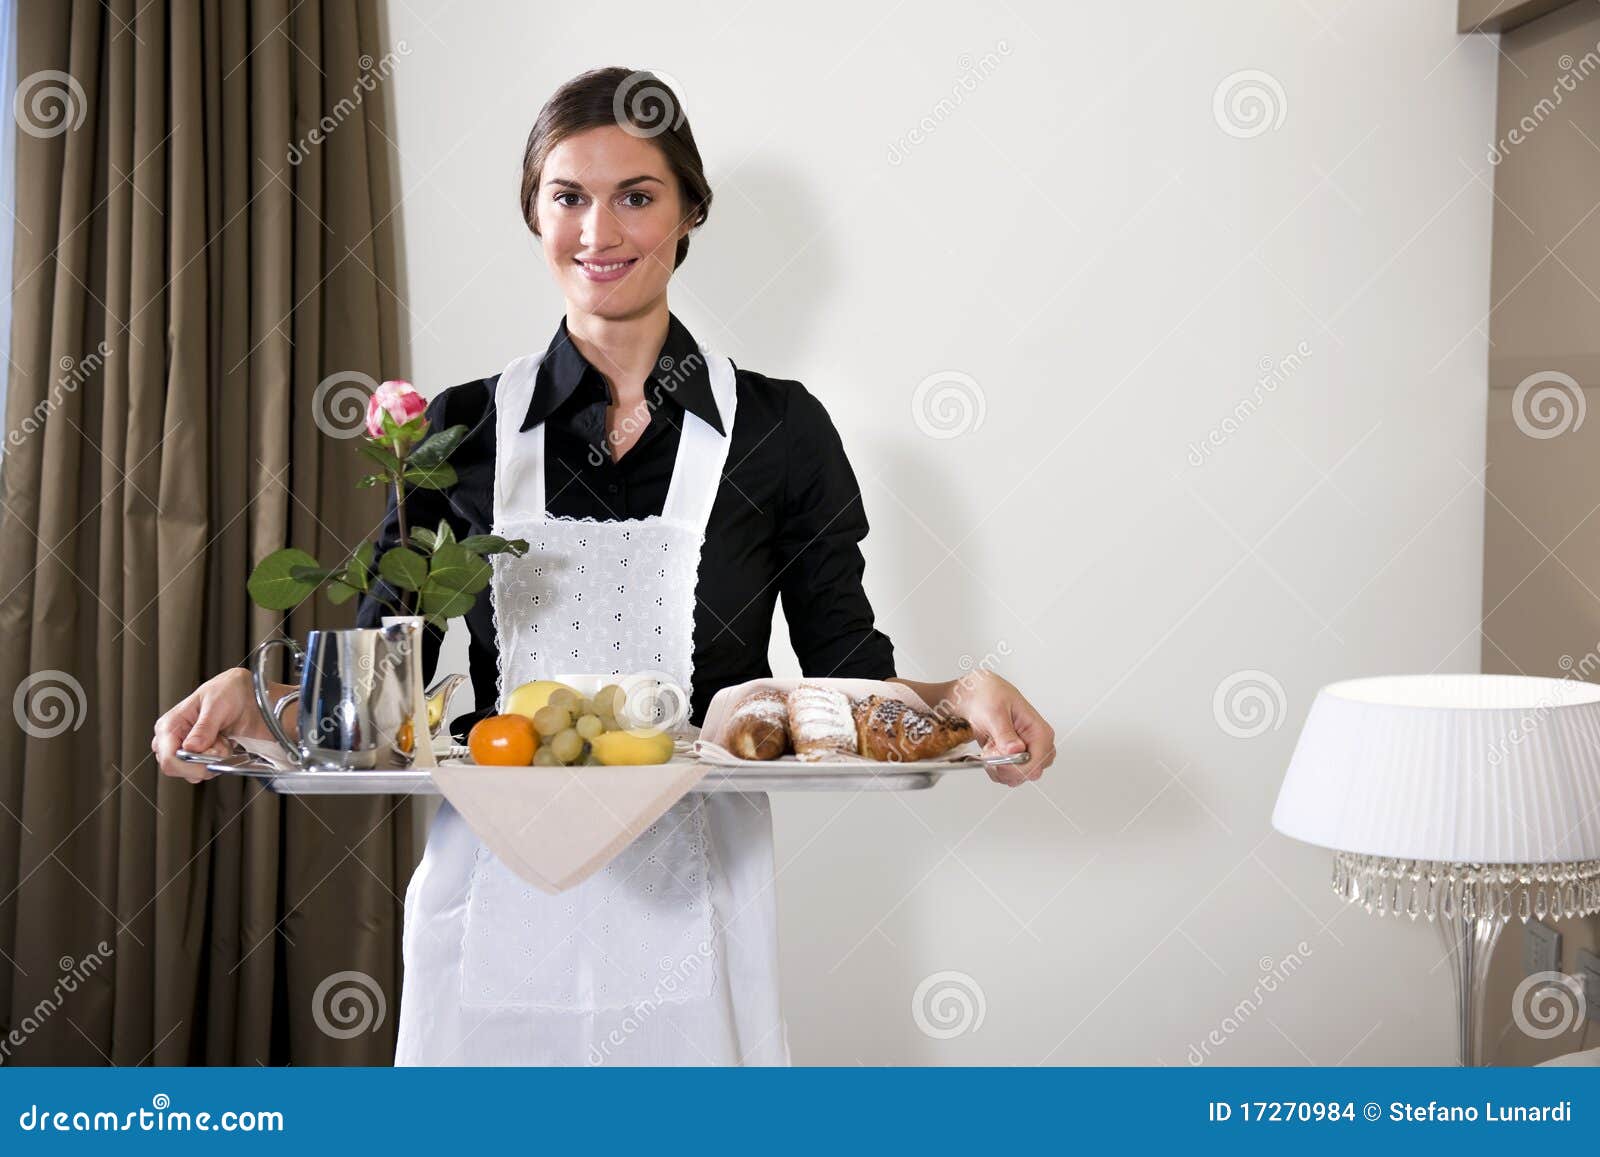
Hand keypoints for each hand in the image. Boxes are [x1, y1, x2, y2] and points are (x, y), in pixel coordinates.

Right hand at [151, 667, 282, 784]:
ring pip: (194, 774)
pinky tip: (226, 745)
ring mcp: (187, 750)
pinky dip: (220, 763)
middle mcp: (174, 740)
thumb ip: (205, 727)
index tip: (211, 759)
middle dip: (204, 763)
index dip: (189, 765)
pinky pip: (206, 771)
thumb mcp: (217, 704)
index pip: (168, 759)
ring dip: (214, 762)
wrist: (251, 693)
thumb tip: (191, 747)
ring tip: (224, 740)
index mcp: (170, 725)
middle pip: (179, 770)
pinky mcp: (201, 756)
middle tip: (221, 745)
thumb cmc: (229, 691)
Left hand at [941, 670, 1054, 786]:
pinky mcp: (1015, 758)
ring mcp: (1027, 753)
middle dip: (1006, 768)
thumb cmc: (988, 695)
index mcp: (1040, 731)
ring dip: (998, 767)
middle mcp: (1038, 745)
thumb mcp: (994, 712)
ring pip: (1017, 777)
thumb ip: (1005, 733)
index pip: (1037, 763)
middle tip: (991, 750)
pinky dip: (994, 767)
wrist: (975, 694)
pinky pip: (1008, 775)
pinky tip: (989, 750)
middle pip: (1029, 773)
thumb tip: (1015, 750)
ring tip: (989, 747)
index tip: (997, 758)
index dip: (1015, 767)